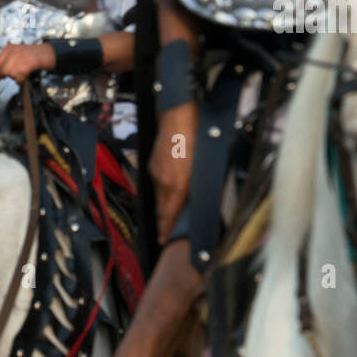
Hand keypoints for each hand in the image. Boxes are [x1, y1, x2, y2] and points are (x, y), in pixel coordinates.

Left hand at [0, 43, 55, 83]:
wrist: (46, 53)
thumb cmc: (32, 54)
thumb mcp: (17, 52)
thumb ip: (7, 60)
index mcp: (9, 48)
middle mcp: (13, 51)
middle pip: (1, 69)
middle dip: (3, 75)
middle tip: (6, 77)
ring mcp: (19, 58)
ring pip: (9, 74)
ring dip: (14, 77)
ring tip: (20, 74)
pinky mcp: (26, 65)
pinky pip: (18, 77)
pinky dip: (20, 80)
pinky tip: (24, 76)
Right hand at [149, 101, 197, 244]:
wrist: (178, 116)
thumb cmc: (196, 137)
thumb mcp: (204, 166)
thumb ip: (198, 186)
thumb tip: (198, 200)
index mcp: (177, 184)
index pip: (169, 214)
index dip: (166, 229)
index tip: (164, 240)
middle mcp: (163, 181)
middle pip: (161, 208)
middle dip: (163, 223)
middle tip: (163, 235)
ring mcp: (156, 172)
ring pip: (158, 195)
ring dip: (163, 206)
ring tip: (166, 216)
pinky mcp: (152, 163)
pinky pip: (156, 183)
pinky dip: (162, 191)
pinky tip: (167, 191)